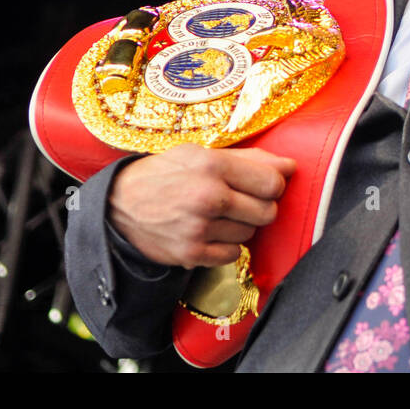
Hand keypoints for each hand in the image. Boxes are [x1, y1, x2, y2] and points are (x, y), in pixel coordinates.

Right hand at [107, 143, 295, 269]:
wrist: (119, 205)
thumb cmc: (165, 173)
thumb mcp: (200, 154)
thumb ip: (249, 159)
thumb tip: (290, 166)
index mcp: (212, 165)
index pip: (272, 183)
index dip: (273, 186)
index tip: (262, 186)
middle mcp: (208, 197)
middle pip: (267, 212)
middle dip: (259, 207)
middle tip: (239, 201)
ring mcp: (199, 228)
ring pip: (250, 233)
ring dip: (240, 225)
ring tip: (217, 214)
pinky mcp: (192, 253)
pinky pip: (233, 254)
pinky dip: (226, 245)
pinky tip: (209, 231)